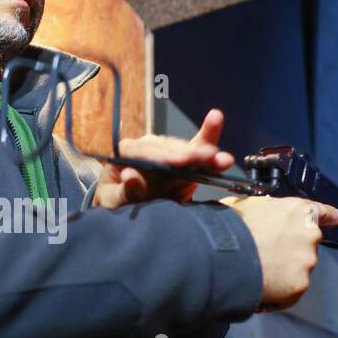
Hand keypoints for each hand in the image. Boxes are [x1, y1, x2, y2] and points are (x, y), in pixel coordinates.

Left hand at [92, 109, 233, 208]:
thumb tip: (129, 176)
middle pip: (168, 148)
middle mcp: (148, 147)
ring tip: (223, 160)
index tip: (175, 163)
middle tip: (207, 158)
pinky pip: (196, 151)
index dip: (160, 155)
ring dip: (206, 155)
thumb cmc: (115, 203)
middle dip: (189, 154)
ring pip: (186, 150)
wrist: (126, 210)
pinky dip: (209, 144)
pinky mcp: (182, 162)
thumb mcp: (114, 201)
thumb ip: (124, 191)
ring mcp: (166, 152)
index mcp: (126, 152)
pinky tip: (218, 127)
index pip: (142, 150)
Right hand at [220, 195, 337, 310]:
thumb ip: (260, 210)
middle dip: (291, 252)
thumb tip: (250, 215)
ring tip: (257, 273)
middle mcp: (310, 235)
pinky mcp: (299, 285)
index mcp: (298, 211)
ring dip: (283, 273)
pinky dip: (277, 294)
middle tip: (266, 256)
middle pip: (307, 245)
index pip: (322, 212)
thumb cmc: (230, 228)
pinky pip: (290, 292)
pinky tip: (259, 288)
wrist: (223, 256)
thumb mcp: (243, 206)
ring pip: (298, 270)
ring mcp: (307, 261)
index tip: (335, 220)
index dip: (328, 217)